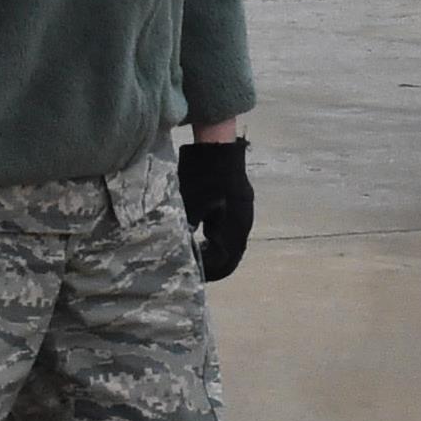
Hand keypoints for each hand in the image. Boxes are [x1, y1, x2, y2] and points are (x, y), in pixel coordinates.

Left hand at [179, 140, 254, 282]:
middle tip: (192, 273)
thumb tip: (177, 249)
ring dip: (215, 256)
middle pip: (231, 257)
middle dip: (212, 268)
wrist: (218, 146)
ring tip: (195, 259)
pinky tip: (202, 240)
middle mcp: (243, 224)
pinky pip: (230, 234)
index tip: (188, 273)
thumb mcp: (190, 205)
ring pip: (232, 246)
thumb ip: (186, 229)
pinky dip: (218, 243)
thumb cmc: (203, 175)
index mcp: (234, 226)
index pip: (224, 261)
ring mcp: (243, 215)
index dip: (206, 271)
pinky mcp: (239, 207)